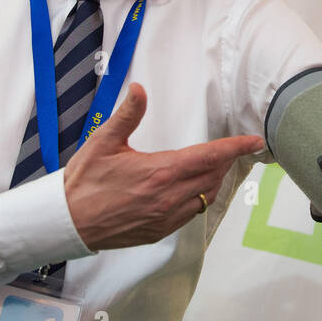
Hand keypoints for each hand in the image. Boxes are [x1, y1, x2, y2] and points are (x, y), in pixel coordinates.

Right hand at [63, 82, 264, 249]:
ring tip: (214, 166)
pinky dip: (199, 198)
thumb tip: (139, 89)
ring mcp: (166, 217)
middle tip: (230, 149)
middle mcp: (168, 197)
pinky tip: (193, 189)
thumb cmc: (83, 182)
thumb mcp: (103, 142)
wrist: (67, 222)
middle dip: (226, 161)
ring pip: (206, 196)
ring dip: (215, 180)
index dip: (236, 148)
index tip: (255, 142)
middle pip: (213, 176)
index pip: (210, 156)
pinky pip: (191, 213)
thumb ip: (127, 115)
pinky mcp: (159, 231)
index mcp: (160, 172)